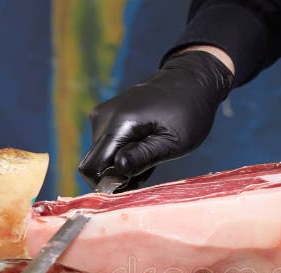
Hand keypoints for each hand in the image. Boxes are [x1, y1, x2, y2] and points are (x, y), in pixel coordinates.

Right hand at [78, 50, 233, 190]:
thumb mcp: (174, 142)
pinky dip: (125, 154)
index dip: (107, 184)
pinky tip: (146, 147)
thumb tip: (117, 171)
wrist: (189, 80)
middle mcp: (103, 118)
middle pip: (95, 164)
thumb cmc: (188, 112)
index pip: (90, 167)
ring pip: (102, 157)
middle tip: (149, 169)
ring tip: (152, 155)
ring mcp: (102, 115)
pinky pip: (107, 146)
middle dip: (118, 176)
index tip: (133, 183)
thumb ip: (144, 157)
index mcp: (118, 123)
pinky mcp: (107, 117)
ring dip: (124, 165)